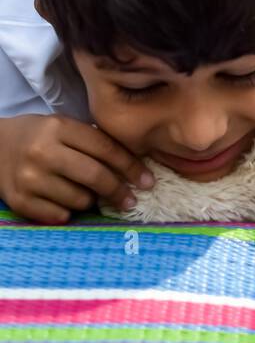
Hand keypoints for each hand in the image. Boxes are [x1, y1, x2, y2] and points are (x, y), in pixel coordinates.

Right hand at [0, 114, 151, 224]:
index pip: (105, 148)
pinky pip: (60, 215)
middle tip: (131, 200)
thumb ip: (94, 142)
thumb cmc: (38, 137)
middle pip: (95, 176)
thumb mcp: (63, 127)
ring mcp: (29, 178)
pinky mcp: (19, 200)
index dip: (131, 166)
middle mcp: (43, 152)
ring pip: (80, 200)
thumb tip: (134, 169)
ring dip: (90, 200)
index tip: (147, 181)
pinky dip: (67, 211)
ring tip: (85, 193)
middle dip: (119, 191)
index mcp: (58, 127)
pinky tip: (63, 201)